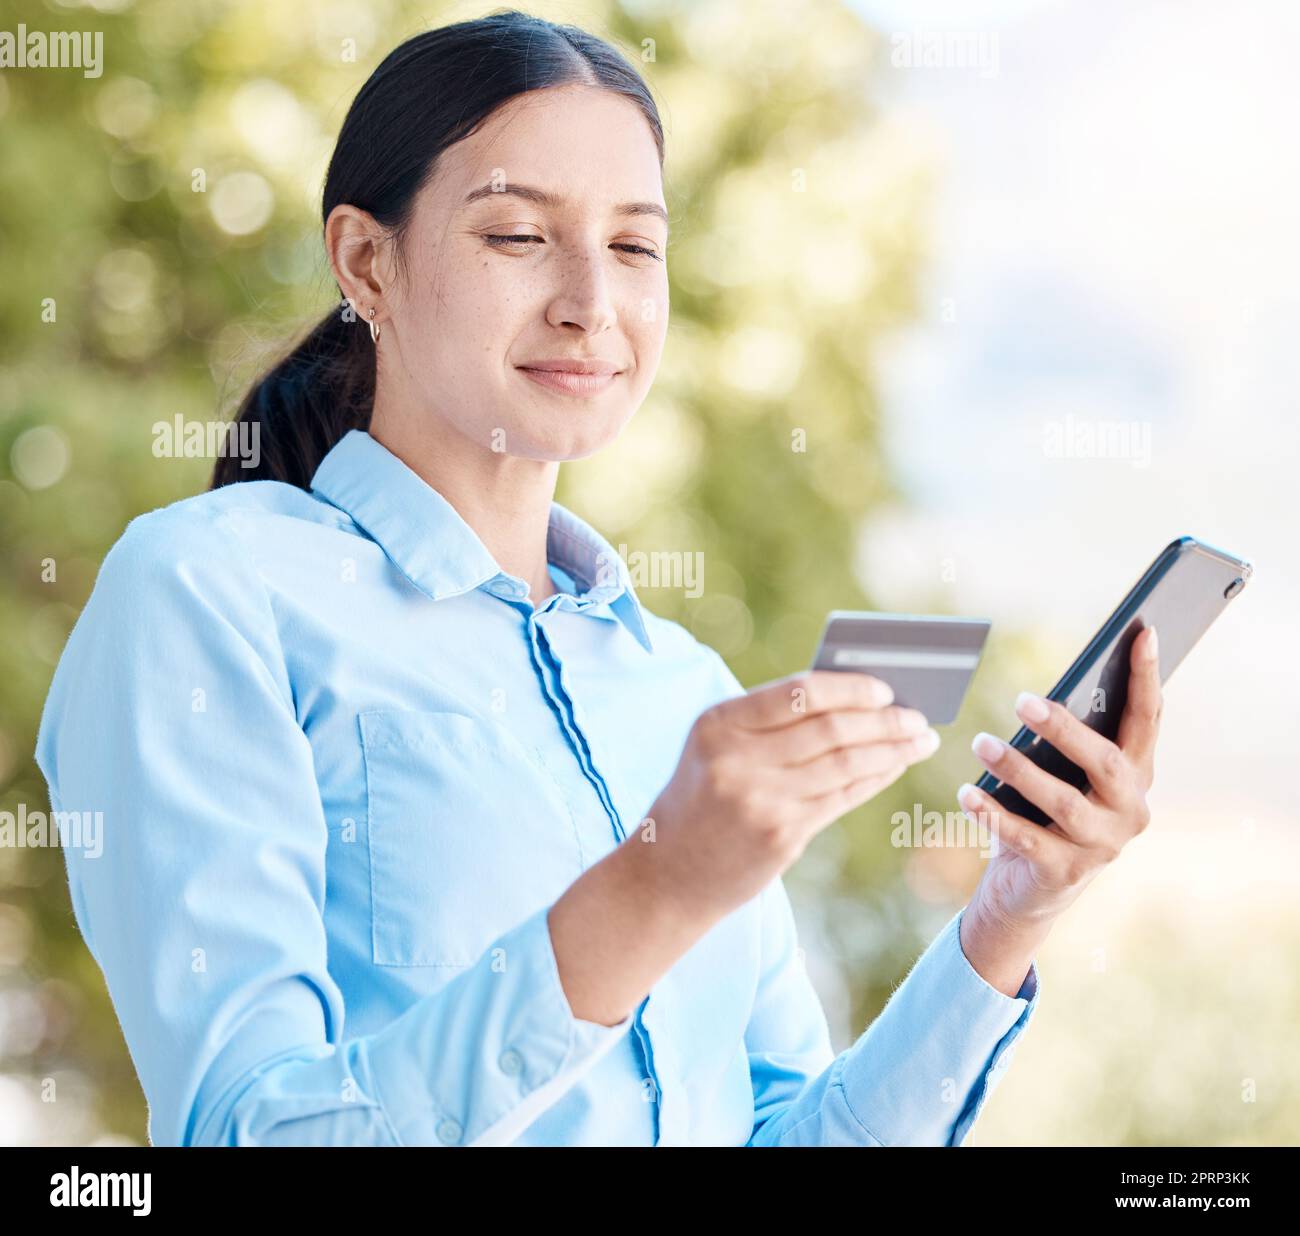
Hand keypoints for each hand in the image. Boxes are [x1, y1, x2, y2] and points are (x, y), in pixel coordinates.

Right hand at [643, 670, 941, 923]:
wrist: (668, 872)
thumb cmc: (702, 795)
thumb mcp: (716, 746)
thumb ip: (770, 720)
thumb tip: (854, 698)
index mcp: (719, 724)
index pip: (799, 692)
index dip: (849, 688)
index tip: (884, 688)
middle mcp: (737, 759)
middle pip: (830, 729)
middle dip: (883, 720)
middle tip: (917, 716)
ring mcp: (761, 800)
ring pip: (846, 764)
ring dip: (892, 749)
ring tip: (920, 739)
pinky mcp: (782, 835)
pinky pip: (843, 797)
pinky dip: (876, 778)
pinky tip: (895, 766)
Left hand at [958, 624, 1162, 930]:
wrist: (1031, 889)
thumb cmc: (1044, 813)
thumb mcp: (1061, 774)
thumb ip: (1064, 741)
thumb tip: (1038, 697)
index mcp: (1136, 774)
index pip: (1148, 719)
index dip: (1146, 677)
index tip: (1143, 632)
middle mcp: (1130, 809)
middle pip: (1105, 763)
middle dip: (1064, 730)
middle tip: (1021, 701)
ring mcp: (1103, 845)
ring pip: (1064, 802)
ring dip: (1019, 770)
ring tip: (981, 743)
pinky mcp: (1066, 873)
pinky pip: (1027, 838)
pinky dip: (993, 814)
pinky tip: (966, 793)